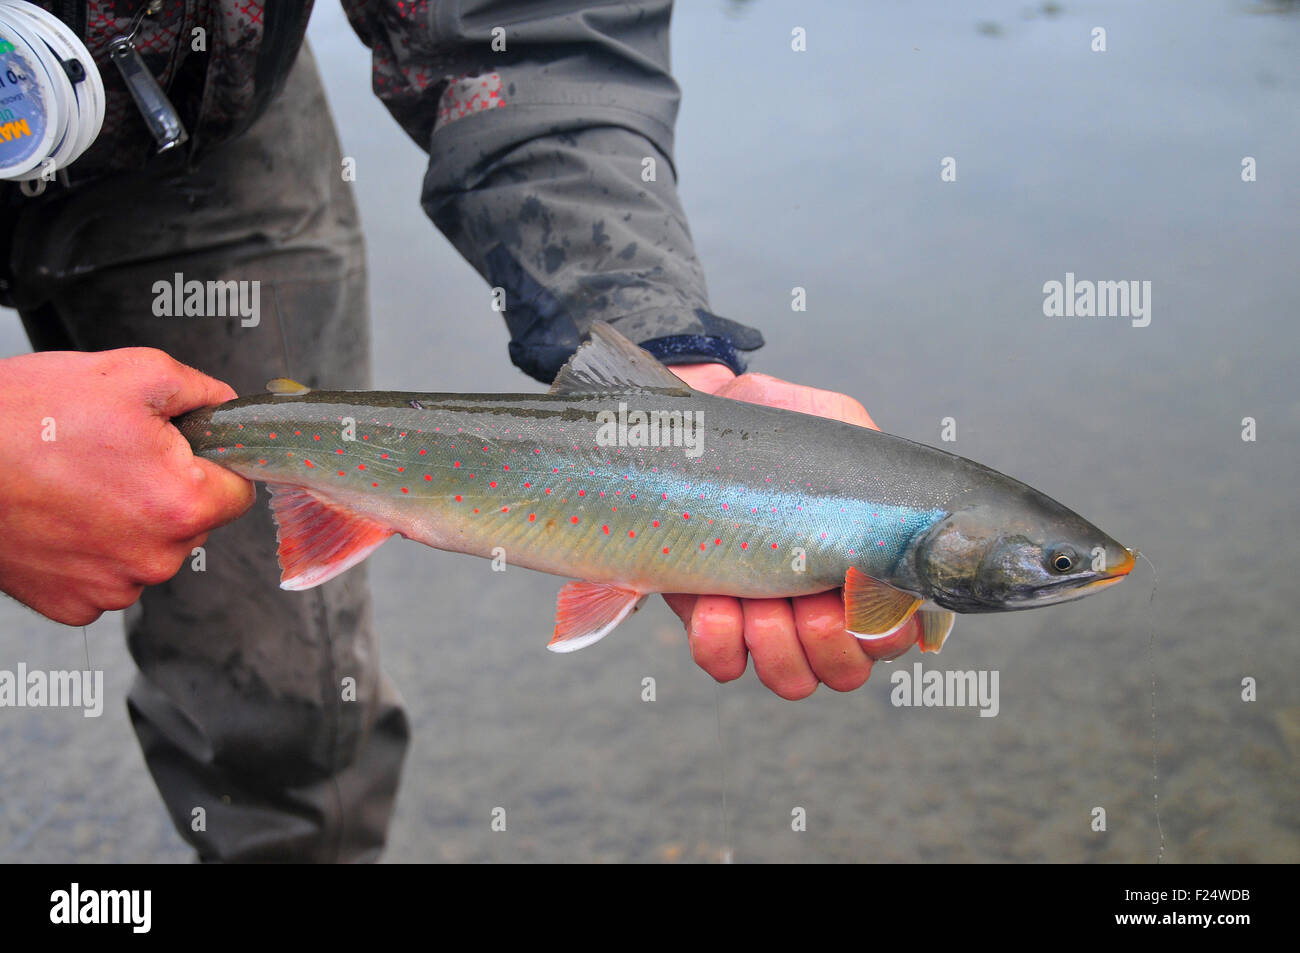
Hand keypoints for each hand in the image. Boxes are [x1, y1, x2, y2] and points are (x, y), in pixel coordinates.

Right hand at [0, 348, 255, 625]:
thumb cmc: (23, 420)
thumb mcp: (131, 374)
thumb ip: (200, 391)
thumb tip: (226, 406)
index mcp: (184, 504)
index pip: (240, 489)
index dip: (214, 462)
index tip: (185, 450)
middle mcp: (156, 557)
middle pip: (195, 522)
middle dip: (168, 489)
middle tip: (116, 456)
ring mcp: (114, 588)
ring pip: (150, 549)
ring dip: (128, 520)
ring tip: (80, 482)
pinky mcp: (74, 605)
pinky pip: (105, 574)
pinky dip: (90, 548)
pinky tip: (62, 515)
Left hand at [663, 363, 921, 698]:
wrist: (696, 422)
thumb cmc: (772, 426)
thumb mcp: (835, 420)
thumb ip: (876, 460)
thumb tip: (898, 503)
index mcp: (864, 567)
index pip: (898, 632)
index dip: (884, 629)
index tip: (853, 590)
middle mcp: (822, 606)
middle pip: (849, 671)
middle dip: (827, 641)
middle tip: (804, 598)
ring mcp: (767, 621)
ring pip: (794, 681)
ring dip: (777, 646)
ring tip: (755, 599)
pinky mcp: (711, 622)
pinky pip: (725, 665)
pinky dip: (721, 641)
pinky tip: (714, 600)